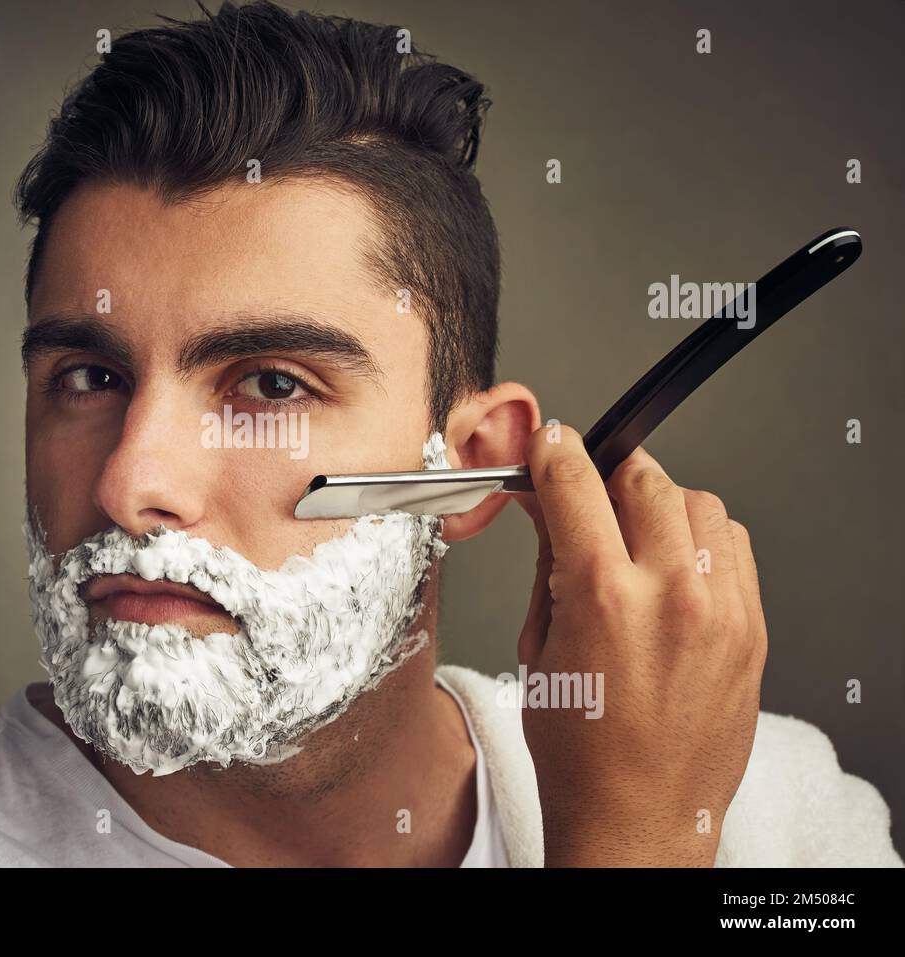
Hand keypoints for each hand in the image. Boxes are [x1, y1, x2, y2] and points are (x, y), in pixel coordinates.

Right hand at [513, 424, 767, 865]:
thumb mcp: (538, 646)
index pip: (576, 482)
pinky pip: (734, 545)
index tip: (550, 442)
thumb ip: (549, 563)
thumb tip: (550, 506)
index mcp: (602, 597)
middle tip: (589, 498)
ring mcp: (722, 611)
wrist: (638, 815)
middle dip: (607, 475)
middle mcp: (671, 594)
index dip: (554, 450)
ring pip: (698, 503)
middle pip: (644, 477)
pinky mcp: (754, 630)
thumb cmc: (581, 748)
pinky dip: (701, 541)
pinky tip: (675, 572)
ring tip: (636, 542)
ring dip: (660, 506)